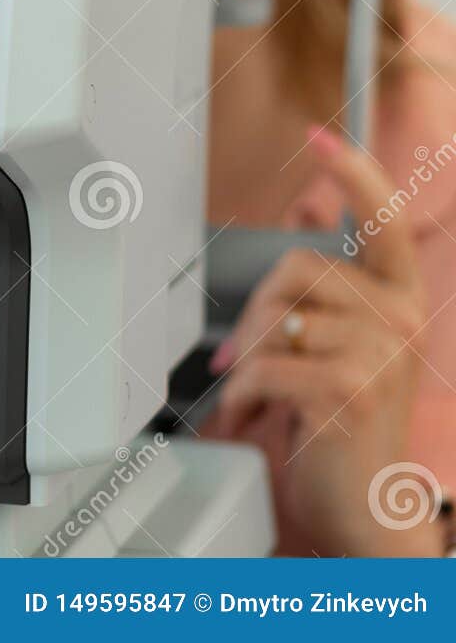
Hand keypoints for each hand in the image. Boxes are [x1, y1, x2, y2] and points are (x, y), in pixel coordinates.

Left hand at [207, 126, 436, 555]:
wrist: (365, 506)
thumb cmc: (340, 423)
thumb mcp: (339, 349)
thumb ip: (320, 302)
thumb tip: (282, 260)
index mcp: (399, 299)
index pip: (382, 222)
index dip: (352, 174)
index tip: (320, 136)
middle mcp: (401, 318)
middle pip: (295, 269)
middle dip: (253, 312)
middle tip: (245, 358)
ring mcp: (382, 352)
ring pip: (275, 317)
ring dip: (246, 359)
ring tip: (256, 393)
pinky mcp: (352, 388)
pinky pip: (265, 366)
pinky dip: (242, 395)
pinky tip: (254, 415)